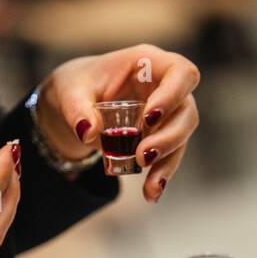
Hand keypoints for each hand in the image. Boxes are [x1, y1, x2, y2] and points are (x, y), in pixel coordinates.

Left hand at [36, 43, 200, 202]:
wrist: (77, 102)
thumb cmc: (77, 85)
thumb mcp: (69, 92)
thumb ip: (77, 109)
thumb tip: (87, 132)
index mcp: (148, 63)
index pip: (180, 72)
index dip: (173, 95)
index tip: (149, 119)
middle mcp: (164, 87)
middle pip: (186, 110)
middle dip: (169, 137)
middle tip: (142, 157)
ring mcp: (167, 113)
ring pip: (181, 137)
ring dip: (168, 162)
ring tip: (150, 186)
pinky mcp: (161, 136)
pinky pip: (169, 156)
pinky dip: (160, 176)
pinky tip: (151, 194)